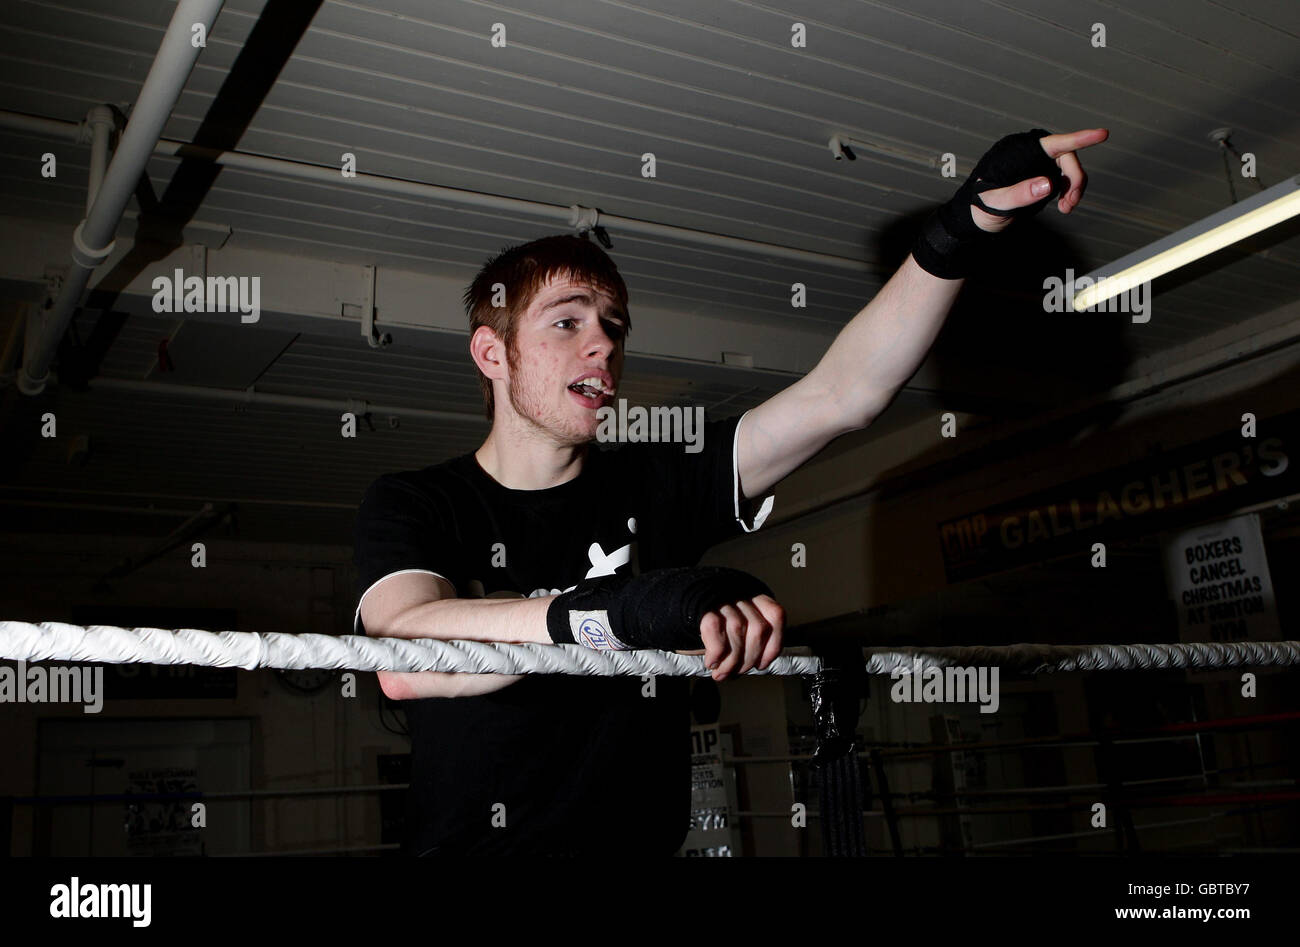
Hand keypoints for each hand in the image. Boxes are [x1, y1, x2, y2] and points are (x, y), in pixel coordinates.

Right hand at [683, 593, 784, 680]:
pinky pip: (715, 628)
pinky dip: (717, 652)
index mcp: (754, 596)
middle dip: (749, 658)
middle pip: (758, 628)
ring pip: (738, 629)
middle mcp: (740, 593)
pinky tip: (712, 662)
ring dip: (731, 661)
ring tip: (722, 673)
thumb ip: (751, 641)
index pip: (775, 616)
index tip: (761, 665)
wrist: (680, 609)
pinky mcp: (702, 606)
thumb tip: (757, 664)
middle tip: (737, 672)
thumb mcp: (738, 629)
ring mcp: (722, 598)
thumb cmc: (715, 628)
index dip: (773, 645)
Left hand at [971, 128, 1108, 231]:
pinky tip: (1063, 206)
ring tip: (1067, 209)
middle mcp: (1032, 154)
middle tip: (1070, 204)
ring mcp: (1039, 165)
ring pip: (1069, 170)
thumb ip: (1020, 194)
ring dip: (1074, 188)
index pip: (1054, 143)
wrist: (976, 217)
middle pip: (1067, 158)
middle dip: (1075, 180)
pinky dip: (1069, 192)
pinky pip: (1065, 180)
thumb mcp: (997, 202)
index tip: (1102, 134)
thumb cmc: (980, 206)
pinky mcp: (1042, 177)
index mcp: (1020, 152)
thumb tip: (1048, 184)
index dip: (1080, 138)